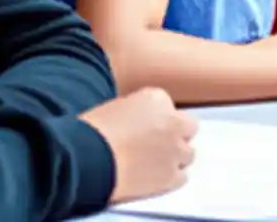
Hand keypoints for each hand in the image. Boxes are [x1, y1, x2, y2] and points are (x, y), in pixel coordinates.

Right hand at [79, 88, 197, 203]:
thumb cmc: (93, 129)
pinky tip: (155, 178)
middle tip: (154, 144)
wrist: (88, 158)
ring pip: (188, 154)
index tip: (142, 127)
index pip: (166, 106)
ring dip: (175, 156)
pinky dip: (171, 177)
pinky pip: (181, 177)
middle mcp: (173, 122)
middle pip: (188, 128)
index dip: (156, 118)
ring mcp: (175, 151)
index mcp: (157, 99)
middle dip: (175, 134)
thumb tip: (141, 123)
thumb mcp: (117, 106)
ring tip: (154, 163)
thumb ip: (138, 112)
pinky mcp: (170, 177)